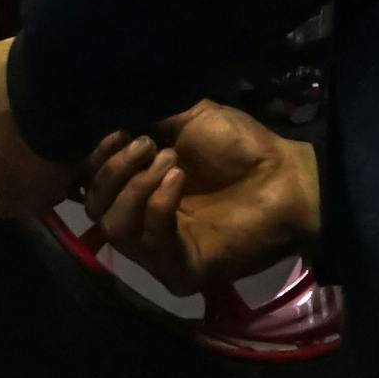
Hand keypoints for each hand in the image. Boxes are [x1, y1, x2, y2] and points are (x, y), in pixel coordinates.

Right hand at [79, 105, 320, 292]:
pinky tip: (179, 181)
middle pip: (94, 208)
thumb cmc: (240, 149)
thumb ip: (145, 115)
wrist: (287, 178)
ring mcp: (159, 251)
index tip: (118, 131)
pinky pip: (150, 244)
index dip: (95, 158)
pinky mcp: (180, 271)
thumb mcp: (186, 118)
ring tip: (171, 162)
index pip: (91, 185)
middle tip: (149, 146)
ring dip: (136, 186)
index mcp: (138, 189)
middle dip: (114, 170)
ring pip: (114, 227)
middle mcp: (141, 222)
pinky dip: (159, 206)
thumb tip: (103, 106)